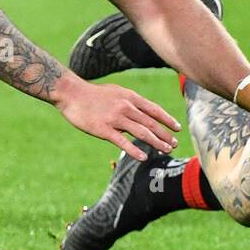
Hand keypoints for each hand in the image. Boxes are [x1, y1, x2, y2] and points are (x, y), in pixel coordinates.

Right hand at [55, 78, 179, 159]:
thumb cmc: (93, 94)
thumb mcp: (116, 92)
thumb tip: (142, 112)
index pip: (154, 110)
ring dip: (156, 142)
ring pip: (141, 132)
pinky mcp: (103, 129)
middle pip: (151, 123)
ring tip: (166, 150)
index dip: (167, 119)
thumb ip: (130, 102)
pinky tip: (144, 157)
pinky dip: (134, 150)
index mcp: (130, 97)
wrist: (72, 93)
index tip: (177, 128)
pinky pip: (122, 142)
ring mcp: (115, 118)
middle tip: (175, 144)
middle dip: (165, 134)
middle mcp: (126, 107)